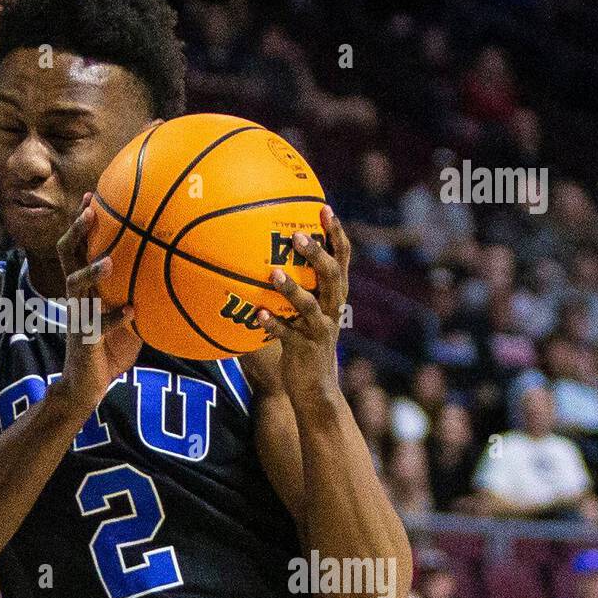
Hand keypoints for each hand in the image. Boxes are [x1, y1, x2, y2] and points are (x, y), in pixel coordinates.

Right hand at [54, 194, 140, 416]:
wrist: (87, 387)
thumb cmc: (110, 349)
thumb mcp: (128, 316)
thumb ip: (138, 295)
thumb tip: (172, 275)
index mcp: (85, 290)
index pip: (77, 248)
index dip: (80, 223)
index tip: (91, 197)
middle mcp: (77, 298)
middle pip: (68, 255)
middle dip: (77, 232)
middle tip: (90, 212)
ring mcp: (79, 317)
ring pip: (76, 286)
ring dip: (92, 272)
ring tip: (109, 261)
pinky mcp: (86, 340)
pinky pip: (100, 326)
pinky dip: (116, 318)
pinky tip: (132, 311)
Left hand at [257, 206, 349, 409]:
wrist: (316, 389)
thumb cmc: (304, 343)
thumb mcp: (304, 312)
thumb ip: (294, 287)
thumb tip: (265, 256)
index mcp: (334, 296)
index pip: (341, 259)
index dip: (335, 234)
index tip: (324, 208)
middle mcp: (332, 309)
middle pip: (330, 275)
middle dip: (316, 253)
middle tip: (296, 235)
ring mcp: (319, 330)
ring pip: (309, 305)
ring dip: (291, 289)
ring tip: (274, 273)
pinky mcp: (305, 350)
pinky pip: (287, 335)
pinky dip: (272, 324)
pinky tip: (257, 314)